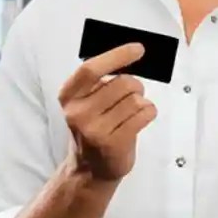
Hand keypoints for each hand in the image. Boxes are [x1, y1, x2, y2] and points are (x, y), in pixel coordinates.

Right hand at [58, 43, 158, 182]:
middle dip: (136, 85)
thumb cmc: (94, 126)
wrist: (90, 168)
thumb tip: (131, 55)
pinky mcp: (113, 144)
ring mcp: (94, 130)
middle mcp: (78, 113)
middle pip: (122, 83)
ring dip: (142, 101)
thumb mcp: (87, 101)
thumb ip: (101, 80)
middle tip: (134, 92)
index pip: (91, 69)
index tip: (138, 49)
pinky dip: (148, 112)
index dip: (117, 55)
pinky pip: (143, 115)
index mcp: (68, 96)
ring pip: (135, 99)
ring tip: (133, 110)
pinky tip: (140, 118)